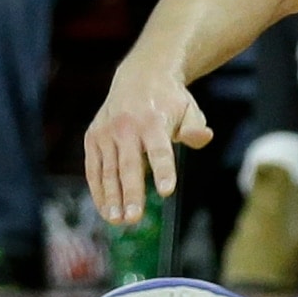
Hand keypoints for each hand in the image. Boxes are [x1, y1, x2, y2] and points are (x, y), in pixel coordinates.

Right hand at [84, 64, 213, 223]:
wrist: (139, 76)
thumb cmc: (170, 101)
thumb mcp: (189, 109)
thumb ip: (195, 127)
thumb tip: (204, 137)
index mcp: (153, 120)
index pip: (160, 150)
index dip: (163, 171)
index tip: (167, 192)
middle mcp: (126, 126)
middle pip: (129, 165)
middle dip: (131, 193)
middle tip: (133, 219)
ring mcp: (106, 132)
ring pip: (108, 170)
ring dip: (111, 197)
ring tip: (117, 221)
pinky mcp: (93, 137)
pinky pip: (93, 168)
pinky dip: (98, 190)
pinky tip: (106, 210)